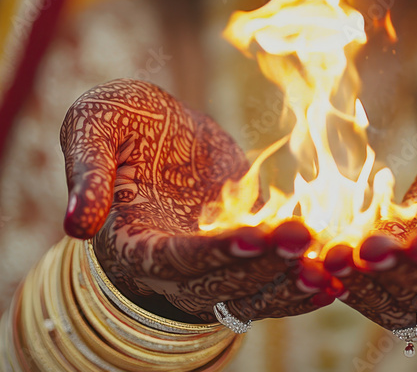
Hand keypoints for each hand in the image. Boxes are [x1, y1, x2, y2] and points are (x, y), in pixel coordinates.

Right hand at [60, 79, 340, 322]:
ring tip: (331, 270)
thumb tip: (75, 226)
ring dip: (292, 284)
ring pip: (255, 292)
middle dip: (264, 265)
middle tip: (303, 239)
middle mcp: (175, 268)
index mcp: (134, 242)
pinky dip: (308, 279)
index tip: (250, 234)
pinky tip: (341, 272)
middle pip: (221, 283)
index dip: (211, 252)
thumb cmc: (121, 124)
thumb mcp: (92, 127)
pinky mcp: (249, 250)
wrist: (161, 126)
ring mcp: (216, 263)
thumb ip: (86, 172)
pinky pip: (279, 276)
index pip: (173, 260)